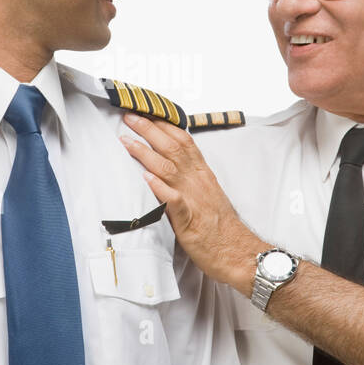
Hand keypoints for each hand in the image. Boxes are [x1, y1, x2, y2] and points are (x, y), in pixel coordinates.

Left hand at [119, 113, 264, 291]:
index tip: (147, 112)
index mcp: (202, 174)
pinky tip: (146, 178)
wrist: (237, 252)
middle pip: (173, 147)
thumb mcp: (207, 194)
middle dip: (150, 130)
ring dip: (146, 153)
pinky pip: (174, 201)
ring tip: (126, 141)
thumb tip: (169, 167)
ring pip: (169, 168)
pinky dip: (160, 188)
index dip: (164, 125)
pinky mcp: (188, 220)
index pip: (184, 141)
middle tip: (130, 117)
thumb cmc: (220, 227)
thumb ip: (190, 179)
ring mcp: (194, 199)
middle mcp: (198, 181)